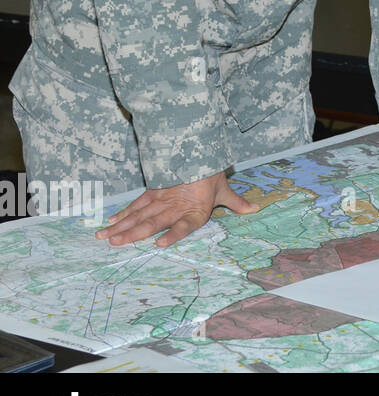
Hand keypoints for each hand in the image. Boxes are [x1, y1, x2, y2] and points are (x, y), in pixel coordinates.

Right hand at [95, 170, 256, 247]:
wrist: (198, 151)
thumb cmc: (211, 175)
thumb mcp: (225, 190)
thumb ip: (237, 203)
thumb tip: (256, 209)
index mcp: (193, 211)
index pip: (182, 225)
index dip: (172, 235)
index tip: (159, 244)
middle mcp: (174, 207)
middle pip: (152, 222)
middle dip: (132, 234)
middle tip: (114, 244)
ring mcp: (161, 200)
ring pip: (139, 215)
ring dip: (122, 227)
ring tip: (105, 237)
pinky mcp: (153, 192)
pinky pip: (136, 205)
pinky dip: (123, 214)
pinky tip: (111, 223)